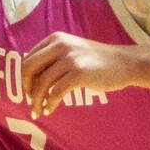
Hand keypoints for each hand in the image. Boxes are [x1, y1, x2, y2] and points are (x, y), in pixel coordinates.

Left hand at [21, 34, 137, 118]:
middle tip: (30, 100)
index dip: (24, 77)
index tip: (28, 90)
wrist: (124, 63)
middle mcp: (60, 45)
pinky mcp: (78, 73)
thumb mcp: (72, 51)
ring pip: (40, 84)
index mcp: (55, 39)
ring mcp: (69, 59)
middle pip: (28, 69)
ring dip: (36, 101)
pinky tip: (50, 110)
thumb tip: (30, 80)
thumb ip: (53, 59)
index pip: (28, 58)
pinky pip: (55, 93)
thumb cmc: (97, 61)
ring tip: (38, 111)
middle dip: (25, 88)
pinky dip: (50, 104)